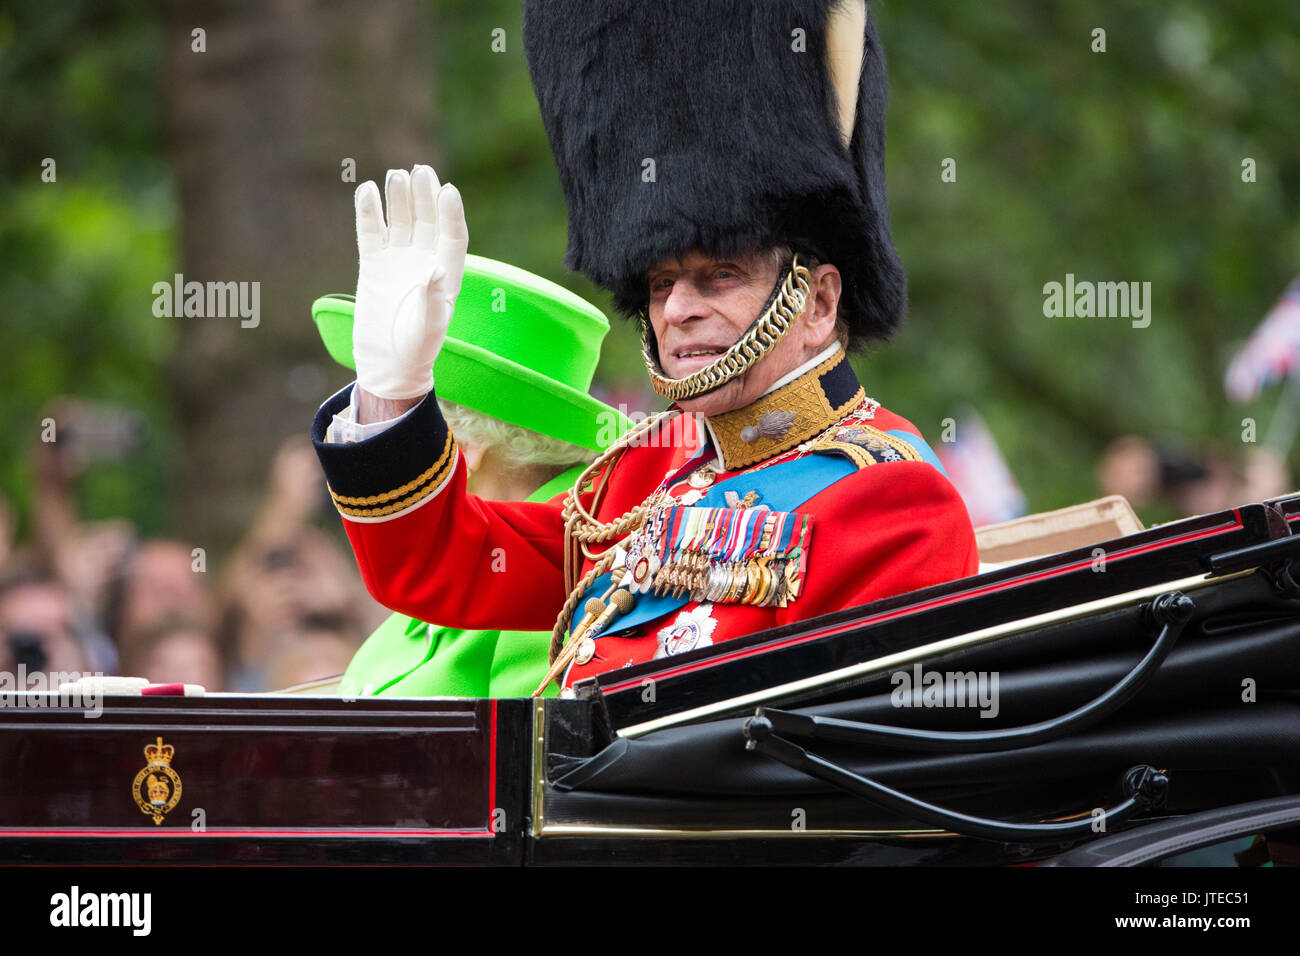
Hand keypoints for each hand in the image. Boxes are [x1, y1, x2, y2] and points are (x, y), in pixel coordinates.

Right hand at [352, 165, 467, 400]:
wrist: (386, 363)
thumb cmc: (416, 350)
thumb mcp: (429, 328)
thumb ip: (434, 299)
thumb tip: (435, 269)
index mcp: (448, 274)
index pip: (453, 237)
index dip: (451, 214)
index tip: (448, 191)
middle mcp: (425, 260)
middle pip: (427, 221)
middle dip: (425, 196)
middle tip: (421, 171)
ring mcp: (399, 259)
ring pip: (400, 220)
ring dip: (399, 198)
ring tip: (396, 176)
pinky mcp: (373, 263)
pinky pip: (372, 232)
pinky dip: (368, 212)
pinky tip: (366, 190)